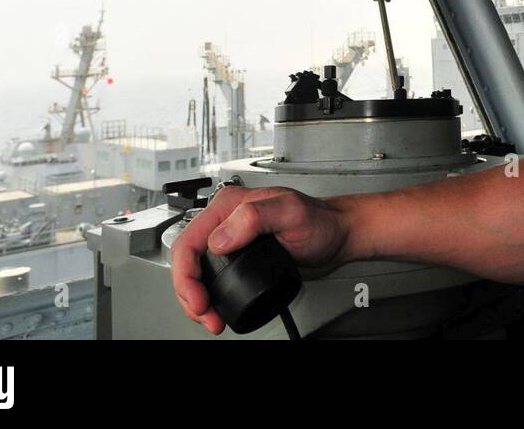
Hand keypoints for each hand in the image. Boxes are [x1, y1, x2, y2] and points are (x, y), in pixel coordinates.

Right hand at [171, 185, 348, 334]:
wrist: (336, 234)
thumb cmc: (320, 221)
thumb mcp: (290, 212)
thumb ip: (254, 217)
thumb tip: (220, 238)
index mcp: (229, 206)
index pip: (189, 241)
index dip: (186, 276)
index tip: (199, 300)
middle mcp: (226, 220)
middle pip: (187, 259)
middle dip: (189, 293)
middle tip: (206, 315)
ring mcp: (231, 237)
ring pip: (196, 271)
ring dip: (197, 298)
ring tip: (211, 317)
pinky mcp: (239, 255)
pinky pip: (212, 276)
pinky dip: (209, 295)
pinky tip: (216, 306)